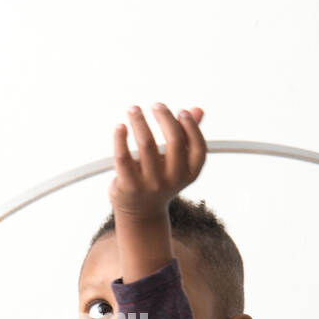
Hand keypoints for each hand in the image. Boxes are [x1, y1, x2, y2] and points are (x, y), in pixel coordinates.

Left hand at [109, 103, 206, 217]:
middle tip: (156, 106)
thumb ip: (186, 137)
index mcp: (189, 174)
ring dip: (139, 121)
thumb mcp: (177, 162)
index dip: (192, 126)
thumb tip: (198, 110)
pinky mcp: (129, 186)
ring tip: (134, 109)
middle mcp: (172, 180)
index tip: (181, 111)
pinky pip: (123, 157)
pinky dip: (120, 138)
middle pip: (173, 140)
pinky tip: (120, 127)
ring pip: (146, 144)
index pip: (198, 147)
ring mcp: (151, 184)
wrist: (140, 213)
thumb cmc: (160, 180)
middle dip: (165, 117)